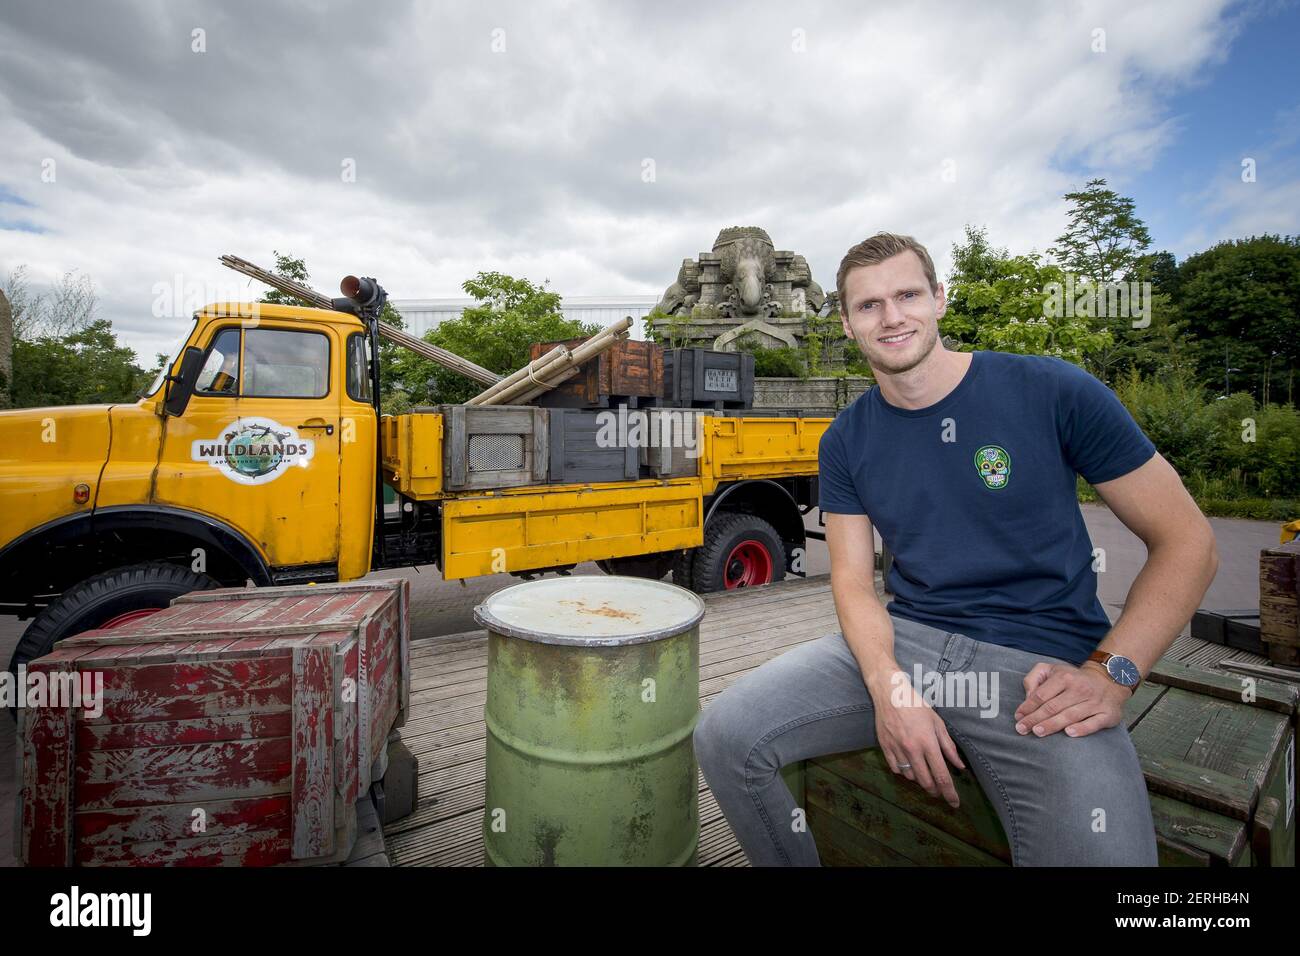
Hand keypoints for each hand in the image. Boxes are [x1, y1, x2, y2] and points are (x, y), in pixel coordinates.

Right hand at [871, 672, 966, 806]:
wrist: (889, 693)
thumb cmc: (916, 705)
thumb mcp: (937, 723)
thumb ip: (949, 747)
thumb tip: (959, 766)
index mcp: (928, 743)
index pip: (941, 776)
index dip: (949, 793)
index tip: (955, 804)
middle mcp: (912, 750)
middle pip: (926, 782)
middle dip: (935, 791)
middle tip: (941, 792)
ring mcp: (897, 750)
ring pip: (910, 777)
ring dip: (920, 779)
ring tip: (924, 772)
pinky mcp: (885, 748)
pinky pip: (896, 769)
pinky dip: (905, 771)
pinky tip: (909, 765)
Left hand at [1014, 662, 1128, 738]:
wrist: (1108, 681)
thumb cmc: (1073, 679)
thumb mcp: (1051, 670)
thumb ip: (1034, 679)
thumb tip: (1027, 698)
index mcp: (1064, 677)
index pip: (1041, 695)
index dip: (1028, 707)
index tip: (1018, 716)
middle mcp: (1080, 689)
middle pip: (1053, 707)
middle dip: (1035, 719)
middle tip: (1022, 729)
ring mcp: (1094, 702)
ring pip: (1070, 715)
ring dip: (1052, 725)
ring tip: (1037, 732)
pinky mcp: (1107, 714)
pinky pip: (1093, 723)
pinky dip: (1081, 728)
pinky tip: (1069, 733)